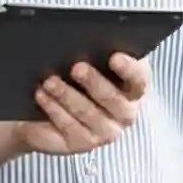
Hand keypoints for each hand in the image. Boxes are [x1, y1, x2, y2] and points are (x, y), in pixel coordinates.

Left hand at [14, 53, 149, 155]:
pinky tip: (42, 95)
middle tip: (77, 68)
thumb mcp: (86, 60)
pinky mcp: (83, 144)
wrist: (47, 106)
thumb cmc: (74, 77)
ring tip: (50, 81)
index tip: (114, 56)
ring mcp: (106, 131)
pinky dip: (54, 108)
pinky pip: (70, 127)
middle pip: (114, 99)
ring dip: (68, 95)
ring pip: (89, 114)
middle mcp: (124, 112)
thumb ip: (94, 52)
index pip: (139, 78)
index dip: (129, 69)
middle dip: (95, 82)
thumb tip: (85, 39)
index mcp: (132, 86)